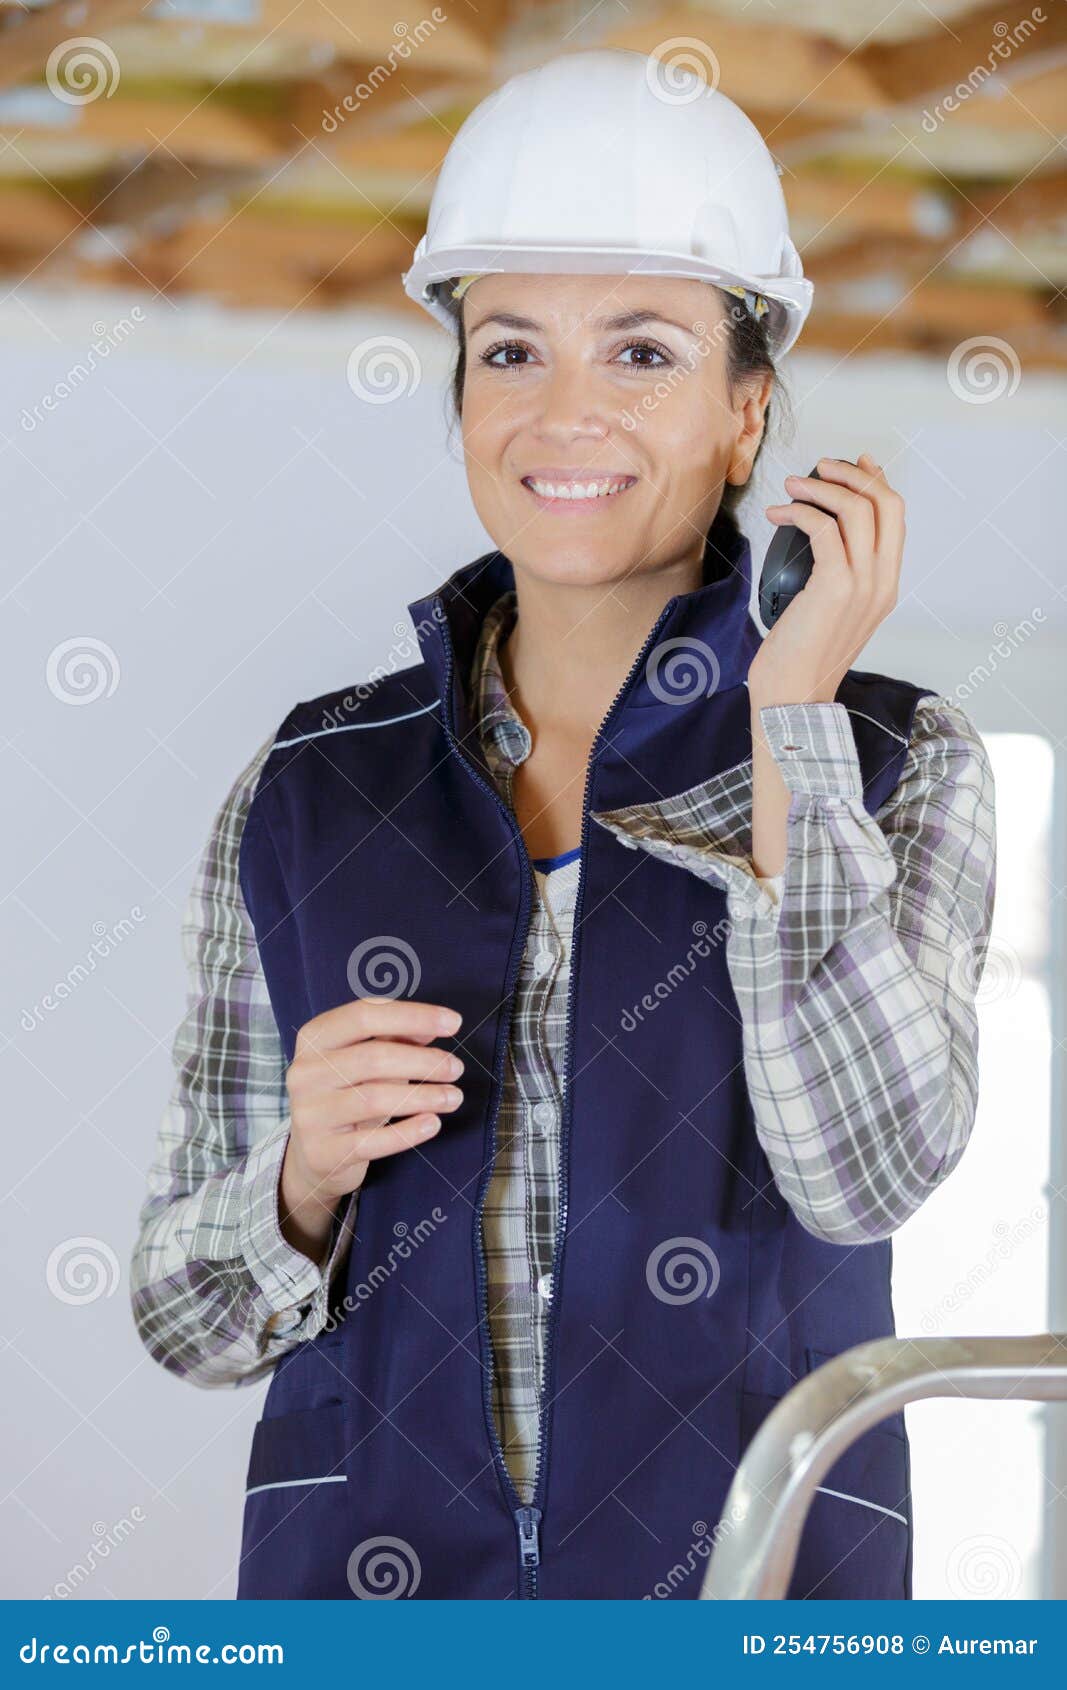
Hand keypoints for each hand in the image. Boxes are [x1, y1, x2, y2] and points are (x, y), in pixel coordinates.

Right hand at [279, 995, 464, 1260]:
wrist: (315, 1154)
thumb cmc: (348, 1094)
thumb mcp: (367, 1060)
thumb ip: (396, 1038)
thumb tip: (432, 1026)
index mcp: (314, 1038)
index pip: (364, 1015)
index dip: (413, 1015)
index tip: (454, 1023)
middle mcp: (305, 1073)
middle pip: (372, 1057)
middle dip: (423, 1061)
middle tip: (456, 1068)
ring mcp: (309, 1114)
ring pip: (374, 1099)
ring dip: (423, 1096)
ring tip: (453, 1097)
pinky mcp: (322, 1152)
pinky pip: (372, 1141)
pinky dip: (408, 1132)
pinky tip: (433, 1123)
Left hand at [747, 453, 904, 708]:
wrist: (793, 694)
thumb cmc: (800, 655)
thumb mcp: (830, 610)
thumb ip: (838, 576)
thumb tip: (822, 536)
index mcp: (886, 586)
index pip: (896, 518)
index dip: (877, 482)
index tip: (854, 463)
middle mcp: (882, 582)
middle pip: (886, 504)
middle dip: (852, 474)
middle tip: (819, 467)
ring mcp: (864, 585)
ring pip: (857, 510)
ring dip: (821, 487)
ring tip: (792, 485)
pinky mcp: (836, 588)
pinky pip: (824, 528)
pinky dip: (800, 511)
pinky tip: (780, 514)